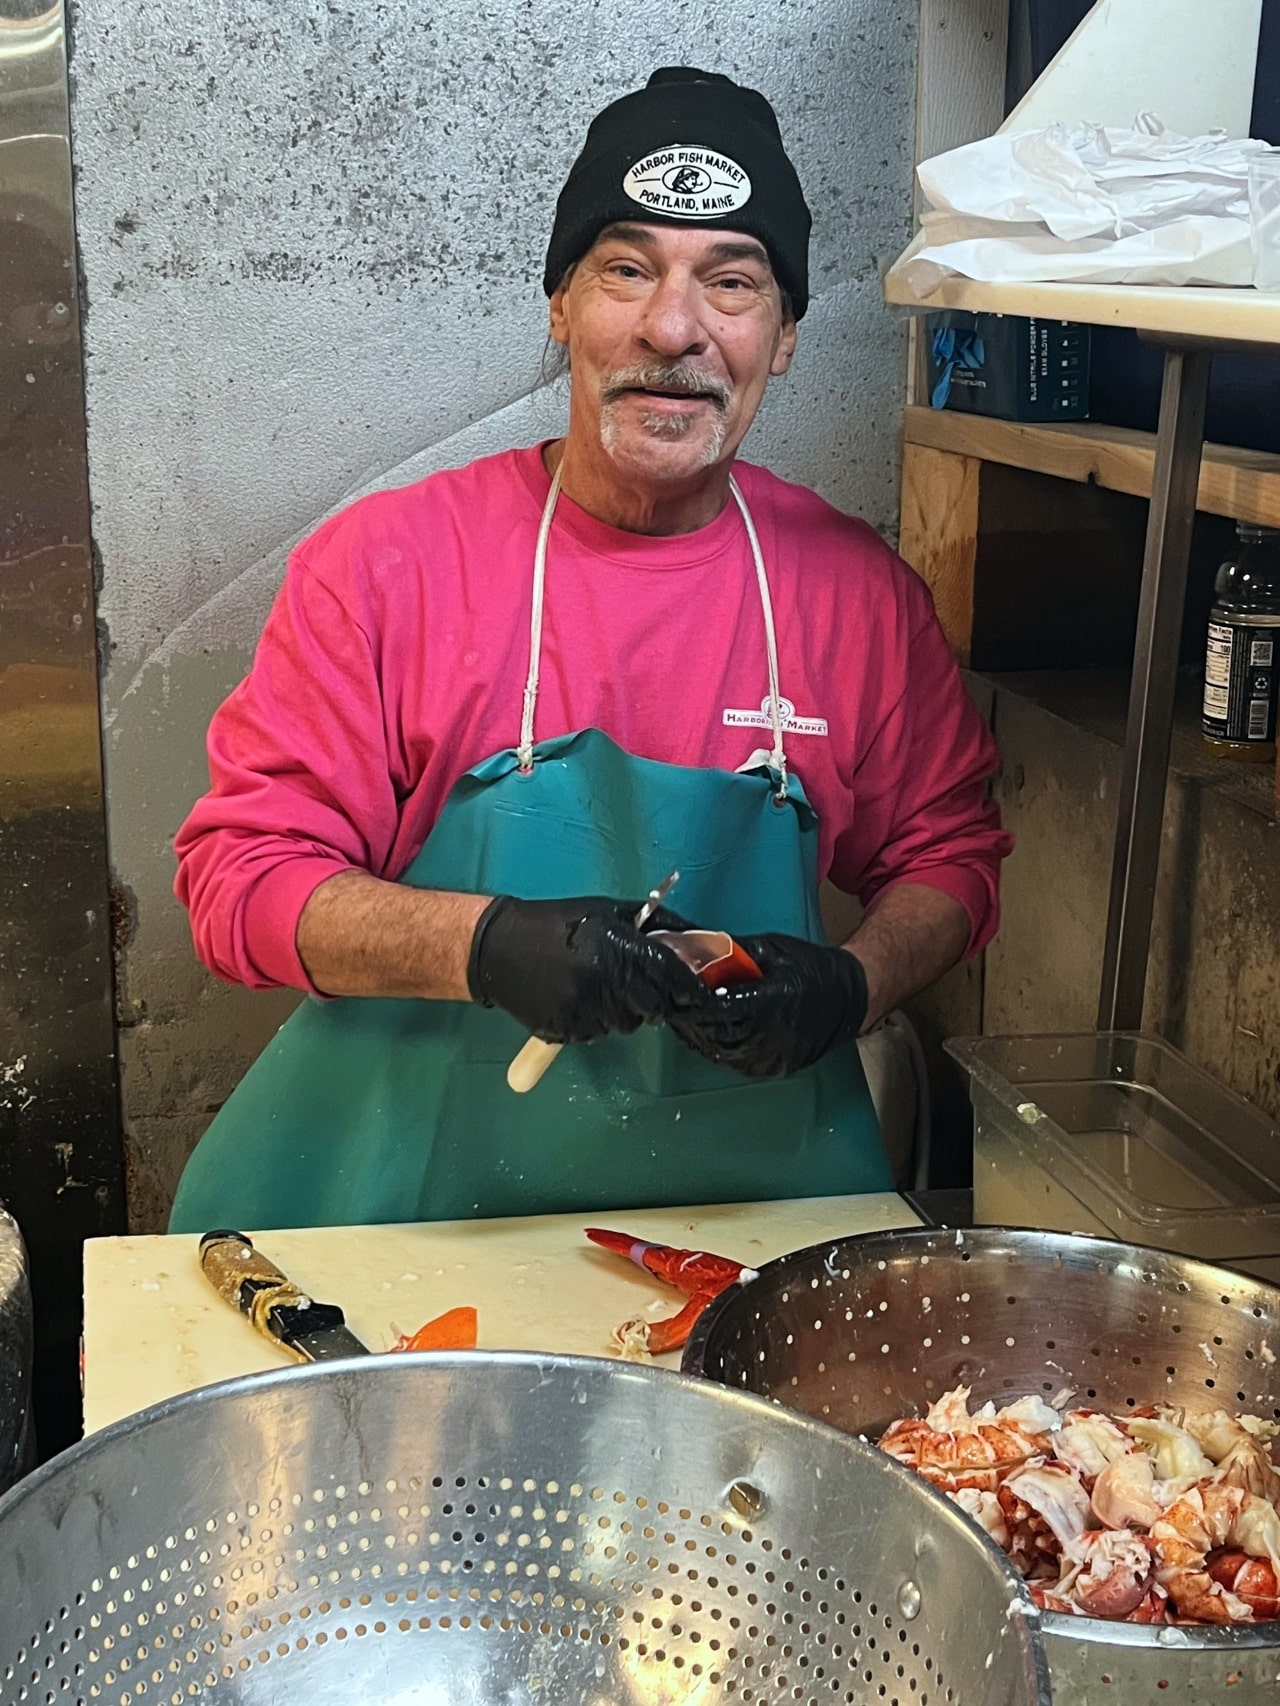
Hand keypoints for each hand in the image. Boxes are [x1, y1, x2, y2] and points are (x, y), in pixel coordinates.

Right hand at [467, 895, 701, 1043]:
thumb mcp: (608, 912)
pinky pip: (598, 1032)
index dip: (687, 987)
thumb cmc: (557, 924)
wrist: (499, 948)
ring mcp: (584, 1009)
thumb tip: (694, 942)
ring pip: (627, 1023)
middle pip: (654, 1006)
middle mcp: (602, 980)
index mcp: (616, 945)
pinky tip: (578, 998)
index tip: (698, 993)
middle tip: (638, 982)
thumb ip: (654, 924)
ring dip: (624, 1010)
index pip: (669, 975)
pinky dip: (597, 1020)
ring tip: (599, 984)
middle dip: (654, 998)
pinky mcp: (566, 1030)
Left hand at [668, 933, 867, 1077]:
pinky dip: (715, 1041)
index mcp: (769, 1003)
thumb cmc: (809, 970)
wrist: (848, 1000)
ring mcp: (767, 1058)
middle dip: (688, 1011)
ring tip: (692, 1006)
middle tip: (675, 992)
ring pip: (714, 1048)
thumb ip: (723, 950)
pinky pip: (729, 1058)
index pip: (714, 1007)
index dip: (690, 996)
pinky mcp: (767, 1069)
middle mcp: (768, 1038)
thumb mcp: (767, 949)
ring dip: (698, 1028)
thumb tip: (683, 941)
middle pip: (708, 1030)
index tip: (675, 983)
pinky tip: (713, 1024)